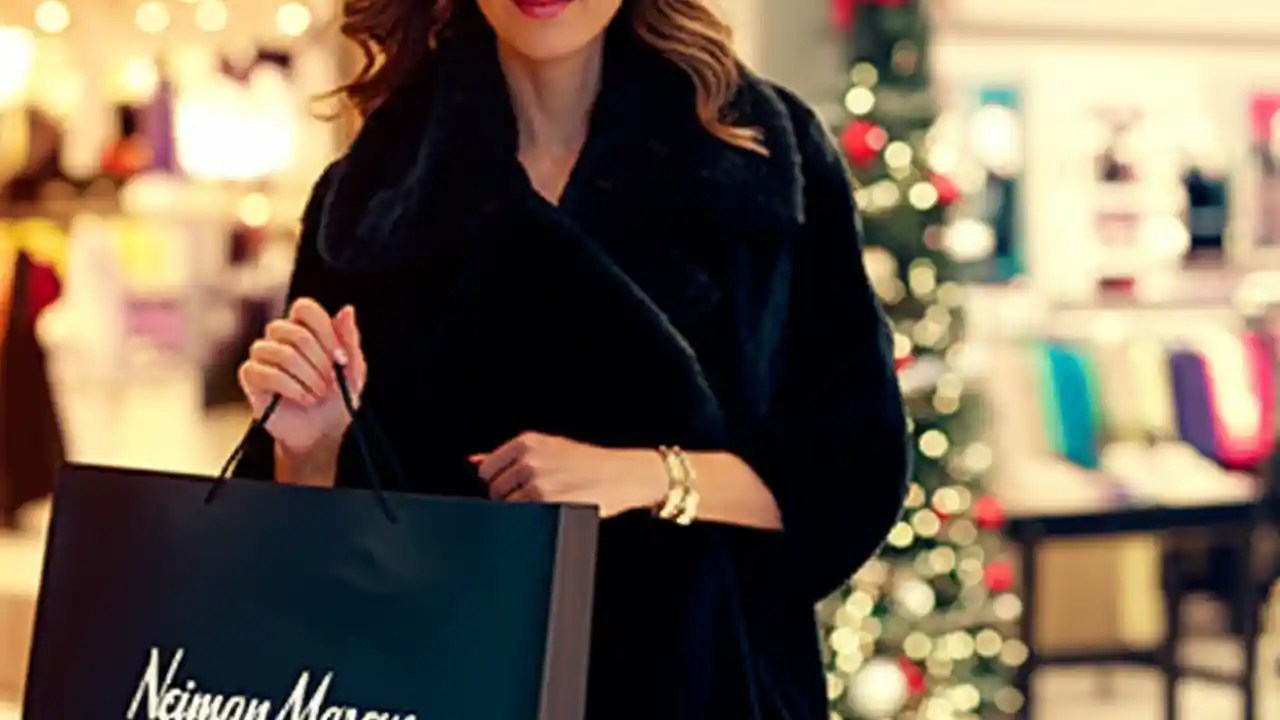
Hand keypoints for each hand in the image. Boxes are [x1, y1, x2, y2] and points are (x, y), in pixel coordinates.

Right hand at [238, 298, 366, 467]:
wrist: (322, 431)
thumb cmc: (337, 398)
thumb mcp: (354, 370)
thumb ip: (350, 340)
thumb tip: (346, 310)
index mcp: (305, 328)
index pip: (305, 308)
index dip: (324, 331)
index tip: (340, 358)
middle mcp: (279, 336)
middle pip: (294, 331)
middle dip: (319, 361)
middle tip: (330, 382)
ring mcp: (262, 354)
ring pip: (282, 353)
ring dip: (307, 378)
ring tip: (318, 393)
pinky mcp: (250, 375)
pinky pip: (266, 372)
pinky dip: (291, 388)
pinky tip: (302, 397)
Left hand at [472, 433, 665, 517]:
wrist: (620, 475)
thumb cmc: (587, 462)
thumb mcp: (549, 448)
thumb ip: (510, 456)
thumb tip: (474, 461)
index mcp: (527, 442)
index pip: (488, 469)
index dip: (500, 480)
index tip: (517, 484)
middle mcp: (529, 459)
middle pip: (494, 490)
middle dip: (510, 496)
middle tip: (537, 494)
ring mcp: (537, 483)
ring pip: (506, 506)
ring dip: (520, 509)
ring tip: (547, 502)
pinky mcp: (546, 504)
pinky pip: (520, 518)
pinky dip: (530, 519)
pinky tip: (550, 511)